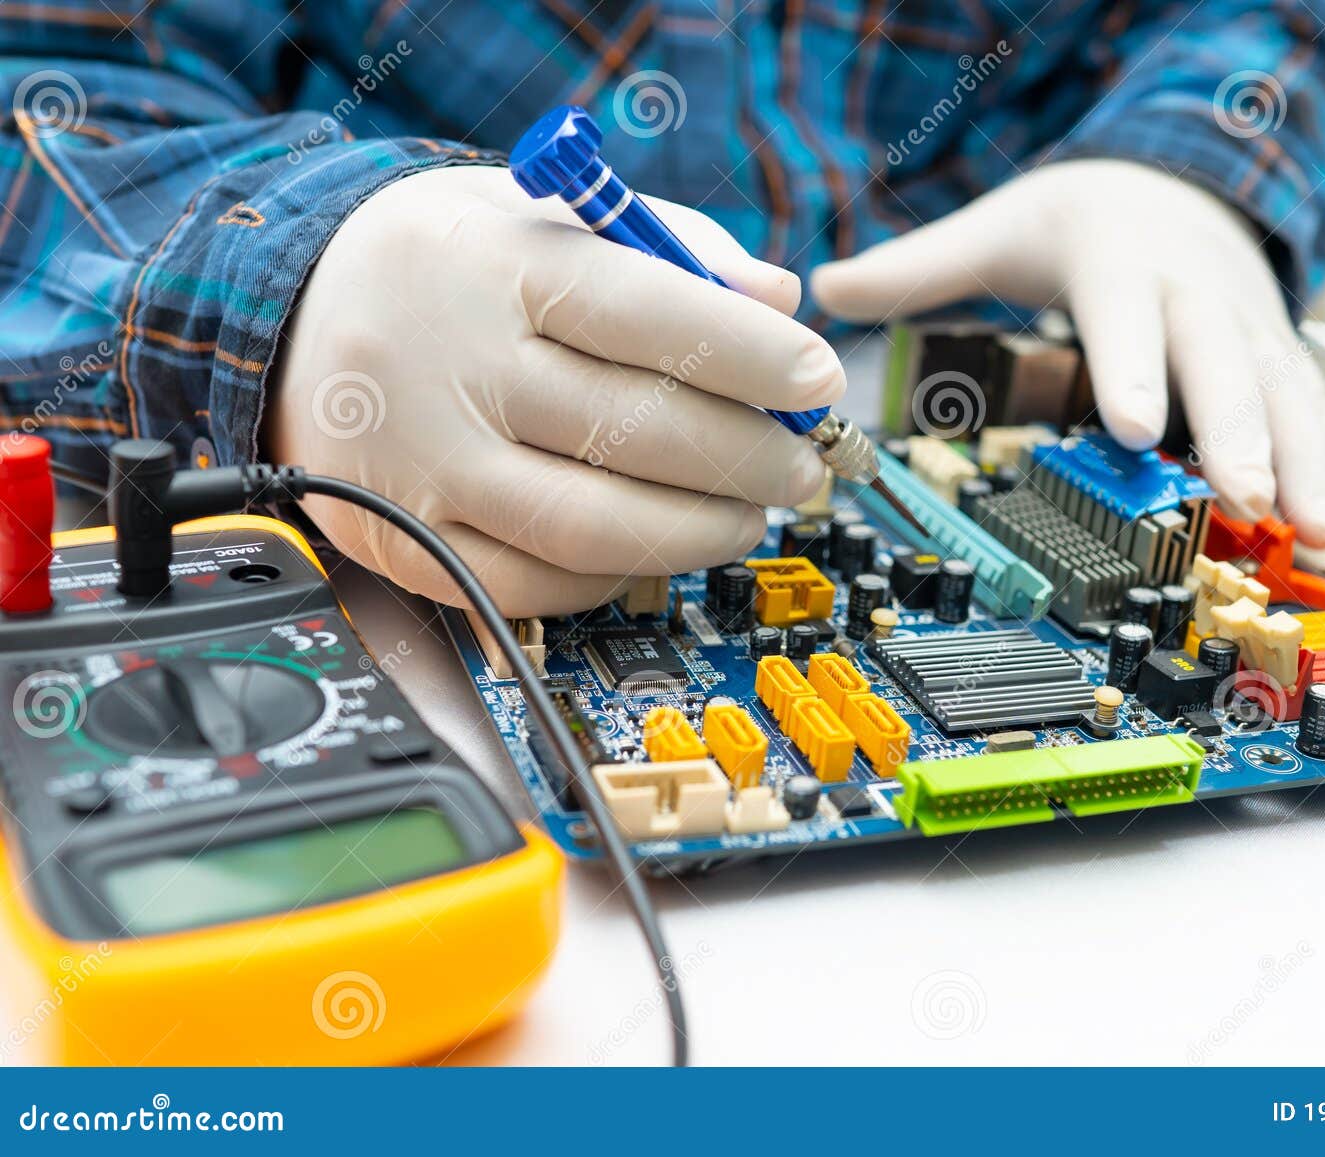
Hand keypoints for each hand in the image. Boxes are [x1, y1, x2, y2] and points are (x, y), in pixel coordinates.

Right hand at [268, 165, 841, 614]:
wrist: (292, 312)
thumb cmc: (449, 265)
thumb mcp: (544, 215)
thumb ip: (671, 250)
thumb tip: (781, 306)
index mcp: (494, 265)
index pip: (647, 313)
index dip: (751, 355)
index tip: (819, 378)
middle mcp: (453, 366)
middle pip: (635, 429)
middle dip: (748, 455)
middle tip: (804, 461)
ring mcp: (423, 463)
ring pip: (592, 522)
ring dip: (699, 529)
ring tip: (751, 512)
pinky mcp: (406, 537)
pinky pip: (532, 582)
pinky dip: (616, 574)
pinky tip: (660, 546)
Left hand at [811, 159, 1324, 545]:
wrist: (1174, 181)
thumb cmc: (1080, 218)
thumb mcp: (997, 227)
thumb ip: (918, 267)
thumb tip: (826, 287)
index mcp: (1118, 262)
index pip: (1122, 316)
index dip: (1133, 369)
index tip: (1134, 427)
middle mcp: (1193, 293)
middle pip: (1220, 361)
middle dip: (1240, 430)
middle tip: (1248, 497)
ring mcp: (1244, 324)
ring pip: (1281, 391)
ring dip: (1303, 460)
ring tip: (1317, 527)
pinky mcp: (1273, 351)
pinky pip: (1311, 401)